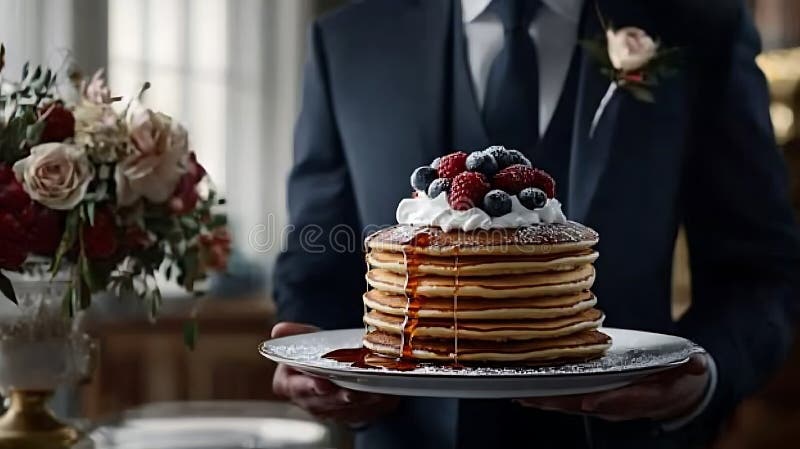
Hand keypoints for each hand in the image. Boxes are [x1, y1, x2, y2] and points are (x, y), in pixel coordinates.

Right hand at [271, 322, 400, 422]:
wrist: (333, 368)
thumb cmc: (316, 354)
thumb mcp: (306, 340)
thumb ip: (295, 334)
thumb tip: (279, 330)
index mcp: (288, 383)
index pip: (296, 387)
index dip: (309, 386)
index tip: (322, 382)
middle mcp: (306, 401)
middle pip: (322, 401)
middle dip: (338, 397)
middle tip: (350, 392)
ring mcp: (327, 411)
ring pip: (343, 409)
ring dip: (358, 401)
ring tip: (371, 392)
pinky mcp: (348, 415)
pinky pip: (359, 413)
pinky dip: (370, 404)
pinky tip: (381, 395)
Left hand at [516, 354, 709, 421]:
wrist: (678, 393)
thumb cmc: (680, 377)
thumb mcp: (690, 370)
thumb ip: (691, 366)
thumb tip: (698, 362)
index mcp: (645, 397)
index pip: (624, 401)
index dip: (607, 402)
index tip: (589, 401)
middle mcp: (621, 405)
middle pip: (587, 405)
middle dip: (560, 402)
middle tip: (534, 396)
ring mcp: (606, 404)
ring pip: (573, 404)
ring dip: (548, 400)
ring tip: (522, 394)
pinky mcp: (594, 399)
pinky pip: (569, 399)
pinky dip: (549, 396)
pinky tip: (529, 392)